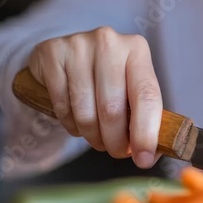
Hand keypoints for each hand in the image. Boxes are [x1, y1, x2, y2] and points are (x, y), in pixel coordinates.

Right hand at [28, 26, 162, 168]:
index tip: (144, 160)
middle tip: (117, 152)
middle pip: (113, 108)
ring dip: (92, 136)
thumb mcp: (130, 87)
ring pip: (85, 111)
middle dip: (115, 141)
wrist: (66, 54)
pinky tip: (76, 123)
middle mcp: (109, 42)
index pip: (147, 96)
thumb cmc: (106, 77)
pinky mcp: (52, 54)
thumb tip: (150, 155)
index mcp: (137, 49)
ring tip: (97, 139)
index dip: (146, 133)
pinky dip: (70, 124)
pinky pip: (62, 106)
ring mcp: (78, 45)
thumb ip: (143, 116)